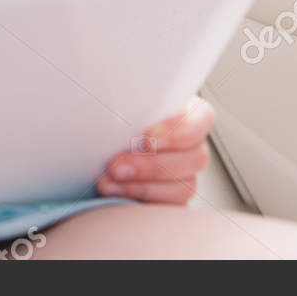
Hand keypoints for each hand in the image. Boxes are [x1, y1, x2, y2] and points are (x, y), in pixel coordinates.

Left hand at [94, 96, 214, 204]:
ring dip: (142, 186)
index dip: (179, 130)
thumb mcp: (120, 104)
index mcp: (186, 115)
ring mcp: (184, 176)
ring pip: (183, 187)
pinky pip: (168, 208)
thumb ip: (127, 100)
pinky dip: (139, 202)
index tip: (146, 137)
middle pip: (195, 158)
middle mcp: (191, 147)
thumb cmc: (110, 120)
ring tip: (107, 181)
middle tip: (116, 164)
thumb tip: (108, 87)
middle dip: (152, 164)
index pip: (203, 118)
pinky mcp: (171, 201)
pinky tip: (114, 195)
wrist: (93, 150)